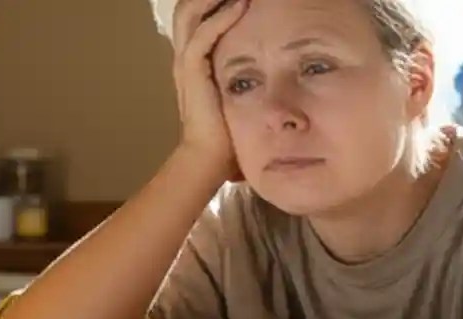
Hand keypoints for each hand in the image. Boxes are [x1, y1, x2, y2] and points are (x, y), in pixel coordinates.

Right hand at [171, 0, 248, 180]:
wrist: (206, 159)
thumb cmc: (224, 135)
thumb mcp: (235, 98)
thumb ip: (246, 82)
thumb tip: (277, 82)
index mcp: (193, 60)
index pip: (196, 16)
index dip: (211, 0)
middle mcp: (185, 56)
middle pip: (187, 7)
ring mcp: (185, 62)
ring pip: (190, 12)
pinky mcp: (192, 71)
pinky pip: (204, 33)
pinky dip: (222, 15)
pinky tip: (242, 3)